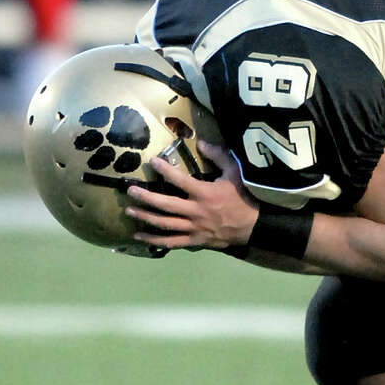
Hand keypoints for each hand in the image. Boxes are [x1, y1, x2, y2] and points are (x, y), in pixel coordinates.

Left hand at [125, 141, 257, 253]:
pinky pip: (171, 242)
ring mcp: (194, 228)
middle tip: (130, 191)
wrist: (254, 226)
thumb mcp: (236, 172)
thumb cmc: (244, 196)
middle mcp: (196, 211)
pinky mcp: (194, 240)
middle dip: (146, 197)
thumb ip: (218, 156)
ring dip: (146, 217)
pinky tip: (139, 236)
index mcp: (205, 193)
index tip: (152, 162)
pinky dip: (154, 240)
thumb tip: (201, 142)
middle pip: (166, 205)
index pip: (180, 180)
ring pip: (165, 224)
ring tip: (129, 210)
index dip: (165, 170)